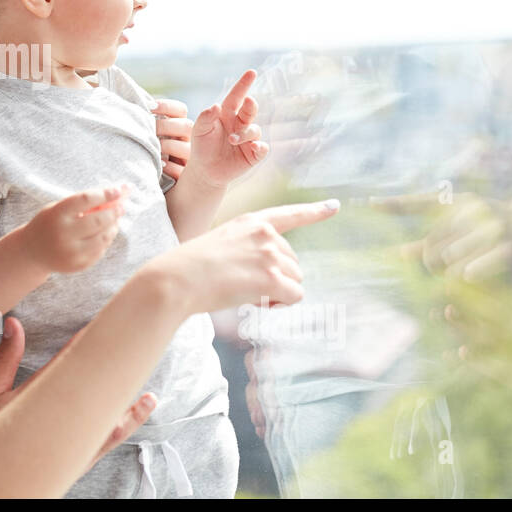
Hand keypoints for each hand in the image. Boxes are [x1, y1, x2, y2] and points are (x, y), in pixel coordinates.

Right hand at [0, 316, 158, 469]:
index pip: (70, 369)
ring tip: (150, 396)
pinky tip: (138, 412)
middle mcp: (61, 427)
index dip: (89, 347)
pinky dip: (126, 426)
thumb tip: (14, 321)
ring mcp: (72, 447)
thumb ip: (6, 358)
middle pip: (98, 396)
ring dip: (131, 409)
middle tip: (136, 350)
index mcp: (39, 403)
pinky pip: (108, 443)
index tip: (104, 327)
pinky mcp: (78, 461)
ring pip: (110, 426)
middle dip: (117, 373)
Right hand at [20, 184, 130, 273]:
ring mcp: (72, 252)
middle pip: (99, 220)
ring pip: (104, 237)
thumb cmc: (50, 223)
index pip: (86, 200)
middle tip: (122, 206)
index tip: (117, 190)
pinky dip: (106, 240)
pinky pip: (101, 250)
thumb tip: (115, 195)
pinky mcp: (79, 265)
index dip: (105, 194)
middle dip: (114, 212)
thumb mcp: (59, 208)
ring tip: (114, 220)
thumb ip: (84, 203)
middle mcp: (63, 234)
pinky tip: (104, 233)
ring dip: (114, 226)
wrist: (32, 252)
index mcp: (57, 214)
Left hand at [150, 97, 193, 182]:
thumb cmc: (144, 151)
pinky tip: (159, 165)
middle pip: (186, 126)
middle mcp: (187, 139)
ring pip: (185, 147)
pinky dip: (170, 166)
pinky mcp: (185, 176)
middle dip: (166, 125)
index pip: (180, 110)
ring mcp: (189, 157)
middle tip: (149, 129)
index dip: (166, 106)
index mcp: (178, 126)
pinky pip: (182, 170)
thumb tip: (132, 102)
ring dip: (167, 145)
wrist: (147, 179)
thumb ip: (144, 121)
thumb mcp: (147, 134)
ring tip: (152, 148)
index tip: (149, 106)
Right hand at [171, 199, 341, 310]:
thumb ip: (249, 251)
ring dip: (277, 293)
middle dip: (276, 279)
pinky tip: (255, 301)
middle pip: (293, 262)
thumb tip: (276, 279)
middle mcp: (265, 233)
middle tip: (243, 284)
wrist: (177, 279)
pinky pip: (294, 297)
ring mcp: (270, 254)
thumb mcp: (221, 245)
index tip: (334, 206)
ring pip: (295, 281)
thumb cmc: (190, 269)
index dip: (314, 212)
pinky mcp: (272, 278)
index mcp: (250, 221)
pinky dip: (279, 304)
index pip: (289, 214)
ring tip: (243, 291)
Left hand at [187, 69, 268, 188]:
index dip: (244, 84)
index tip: (251, 72)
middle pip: (250, 109)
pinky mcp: (253, 153)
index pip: (236, 96)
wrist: (205, 171)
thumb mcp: (198, 130)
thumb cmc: (202, 147)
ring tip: (232, 140)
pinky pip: (262, 148)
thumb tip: (216, 106)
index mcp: (226, 114)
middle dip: (250, 105)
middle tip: (247, 102)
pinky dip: (260, 147)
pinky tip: (253, 147)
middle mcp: (239, 123)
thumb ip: (205, 117)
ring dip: (245, 133)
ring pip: (254, 129)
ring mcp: (248, 138)